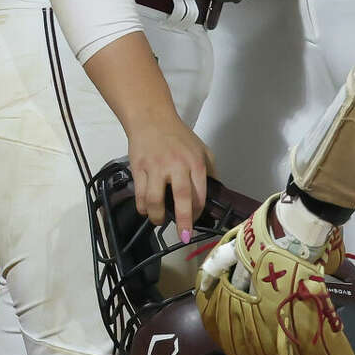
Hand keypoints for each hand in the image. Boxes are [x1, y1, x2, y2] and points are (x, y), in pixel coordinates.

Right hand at [127, 111, 211, 241]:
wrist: (151, 119)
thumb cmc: (178, 136)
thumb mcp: (201, 149)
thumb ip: (210, 170)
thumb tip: (216, 193)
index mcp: (195, 162)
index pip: (199, 193)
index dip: (197, 212)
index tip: (194, 222)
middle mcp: (176, 165)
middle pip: (181, 198)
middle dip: (183, 221)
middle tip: (183, 236)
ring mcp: (155, 167)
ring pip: (155, 200)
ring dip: (157, 216)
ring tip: (159, 220)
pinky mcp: (138, 168)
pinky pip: (139, 194)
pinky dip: (142, 207)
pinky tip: (146, 209)